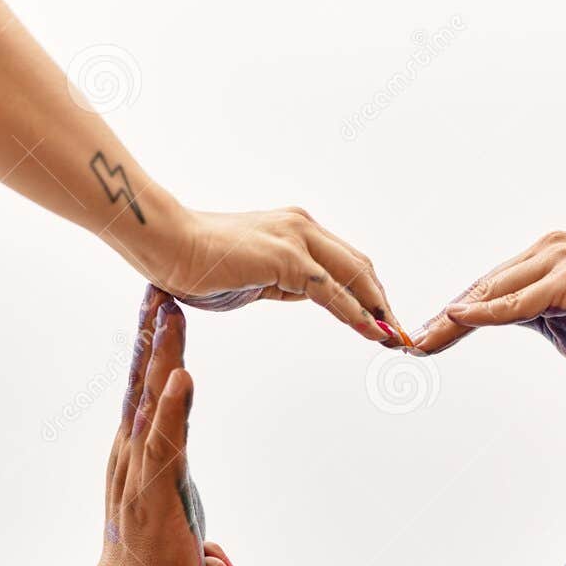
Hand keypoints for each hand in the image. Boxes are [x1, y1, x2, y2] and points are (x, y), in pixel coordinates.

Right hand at [90, 287, 206, 565]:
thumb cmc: (155, 558)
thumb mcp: (169, 497)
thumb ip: (172, 467)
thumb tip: (182, 449)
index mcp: (137, 451)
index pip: (145, 386)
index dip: (152, 343)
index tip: (161, 301)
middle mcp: (131, 453)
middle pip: (142, 381)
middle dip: (152, 332)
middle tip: (159, 283)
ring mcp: (138, 472)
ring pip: (151, 402)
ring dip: (161, 356)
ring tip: (169, 314)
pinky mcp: (153, 494)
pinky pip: (165, 445)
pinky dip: (173, 410)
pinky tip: (181, 379)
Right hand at [140, 206, 409, 346]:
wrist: (168, 245)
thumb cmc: (197, 266)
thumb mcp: (252, 278)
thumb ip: (282, 283)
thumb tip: (306, 294)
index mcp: (294, 229)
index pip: (343, 262)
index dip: (366, 292)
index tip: (380, 321)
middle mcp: (302, 226)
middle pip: (359, 265)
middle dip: (382, 302)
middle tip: (398, 333)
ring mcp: (298, 239)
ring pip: (354, 275)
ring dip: (378, 310)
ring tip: (393, 338)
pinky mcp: (289, 258)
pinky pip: (333, 291)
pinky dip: (356, 314)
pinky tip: (371, 332)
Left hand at [413, 232, 565, 370]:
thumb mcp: (556, 323)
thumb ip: (521, 314)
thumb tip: (480, 318)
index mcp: (544, 256)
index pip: (487, 289)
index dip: (451, 317)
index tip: (421, 339)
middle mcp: (548, 249)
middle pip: (482, 290)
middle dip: (442, 322)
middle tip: (408, 345)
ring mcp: (559, 260)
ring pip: (492, 295)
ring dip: (451, 322)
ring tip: (420, 344)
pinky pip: (516, 303)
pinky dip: (484, 313)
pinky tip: (453, 320)